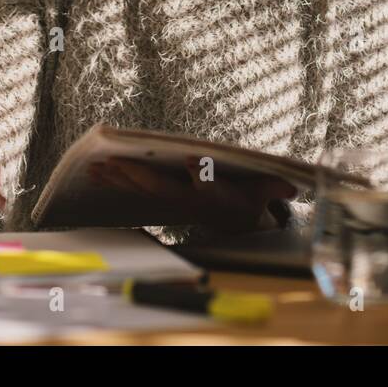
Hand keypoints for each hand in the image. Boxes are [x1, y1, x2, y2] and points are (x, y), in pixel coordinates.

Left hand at [88, 155, 297, 232]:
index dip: (199, 174)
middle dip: (138, 176)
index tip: (191, 160)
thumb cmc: (246, 201)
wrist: (231, 225)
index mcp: (214, 197)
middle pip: (161, 189)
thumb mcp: (263, 194)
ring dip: (116, 179)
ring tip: (94, 167)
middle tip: (116, 162)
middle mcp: (188, 201)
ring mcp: (170, 202)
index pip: (207, 185)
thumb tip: (293, 185)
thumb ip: (274, 187)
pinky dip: (113, 181)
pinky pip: (131, 191)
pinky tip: (94, 171)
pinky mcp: (158, 199)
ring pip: (140, 190)